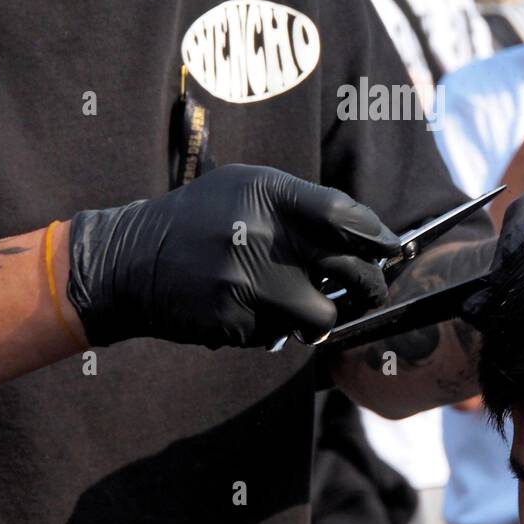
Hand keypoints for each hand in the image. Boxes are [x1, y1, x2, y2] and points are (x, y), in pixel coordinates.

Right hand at [66, 165, 400, 349]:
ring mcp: (247, 280)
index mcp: (268, 193)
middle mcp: (261, 234)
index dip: (378, 235)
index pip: (346, 215)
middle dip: (372, 286)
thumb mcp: (246, 190)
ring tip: (303, 306)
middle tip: (373, 289)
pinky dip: (276, 327)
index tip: (393, 248)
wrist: (130, 261)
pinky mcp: (234, 319)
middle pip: (350, 268)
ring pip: (323, 315)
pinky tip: (250, 309)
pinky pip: (281, 334)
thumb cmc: (201, 220)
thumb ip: (302, 205)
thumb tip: (368, 234)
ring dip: (320, 316)